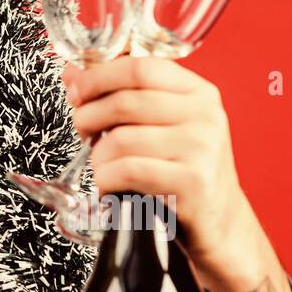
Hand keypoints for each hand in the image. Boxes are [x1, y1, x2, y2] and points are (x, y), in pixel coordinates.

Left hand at [63, 56, 291, 291]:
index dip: (99, 77)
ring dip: (98, 157)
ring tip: (103, 168)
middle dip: (89, 117)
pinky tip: (111, 187)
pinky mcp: (192, 182)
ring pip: (119, 140)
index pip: (139, 67)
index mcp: (198, 92)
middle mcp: (204, 116)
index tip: (77, 92)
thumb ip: (121, 95)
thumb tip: (72, 73)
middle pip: (124, 102)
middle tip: (84, 132)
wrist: (219, 223)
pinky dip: (106, 181)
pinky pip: (126, 171)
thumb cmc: (183, 170)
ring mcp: (201, 148)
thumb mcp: (162, 125)